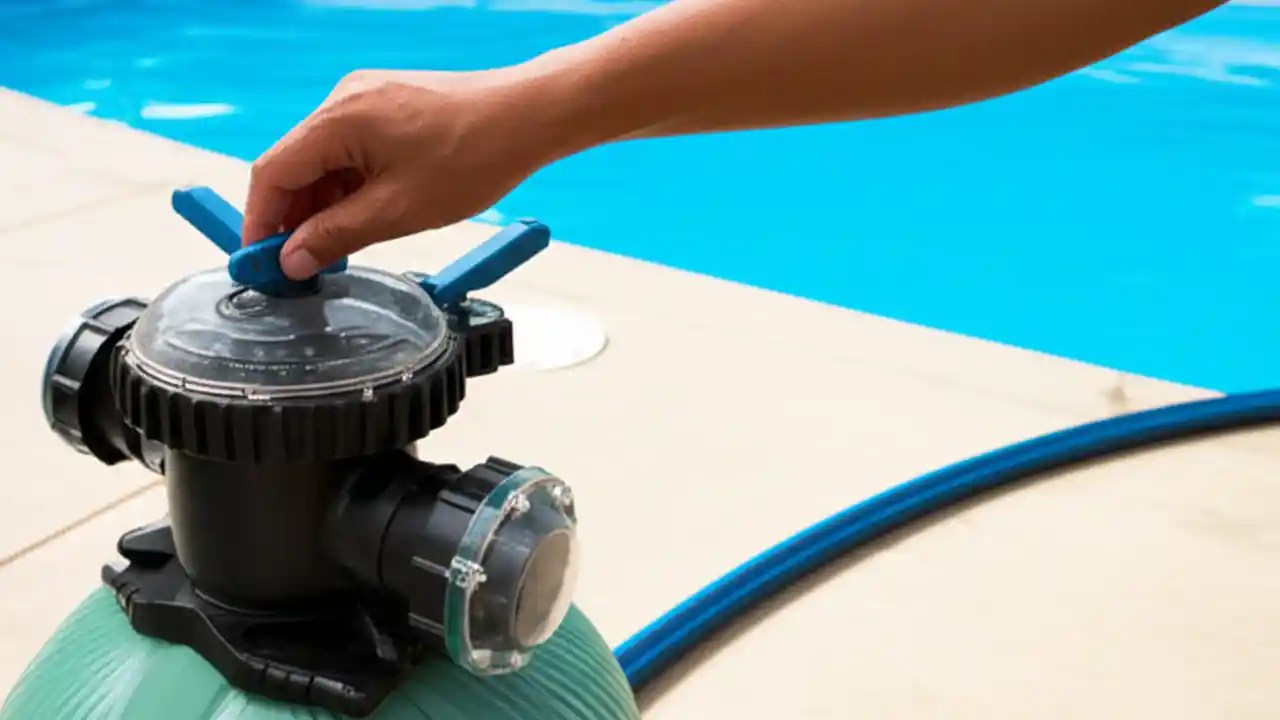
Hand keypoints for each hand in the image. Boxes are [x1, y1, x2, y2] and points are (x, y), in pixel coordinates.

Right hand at [242, 69, 555, 278]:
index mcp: (337, 120)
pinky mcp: (386, 104)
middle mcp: (343, 100)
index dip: (260, 222)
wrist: (527, 116)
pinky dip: (348, 184)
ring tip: (338, 248)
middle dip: (293, 217)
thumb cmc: (473, 157)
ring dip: (323, 204)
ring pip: (323, 160)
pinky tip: (362, 216)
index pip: (271, 172)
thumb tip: (292, 260)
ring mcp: (365, 98)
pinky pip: (350, 148)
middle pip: (294, 165)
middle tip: (301, 266)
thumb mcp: (398, 211)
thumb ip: (336, 236)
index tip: (260, 262)